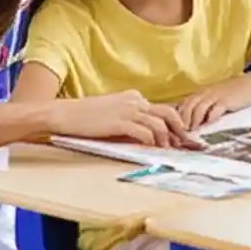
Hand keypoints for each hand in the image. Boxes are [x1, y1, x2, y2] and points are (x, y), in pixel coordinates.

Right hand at [48, 90, 196, 148]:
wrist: (63, 115)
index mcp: (133, 97)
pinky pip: (145, 132)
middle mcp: (134, 101)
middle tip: (186, 146)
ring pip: (160, 124)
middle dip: (180, 131)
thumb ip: (130, 120)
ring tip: (169, 152)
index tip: (182, 139)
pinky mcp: (120, 122)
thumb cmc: (84, 118)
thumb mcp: (111, 114)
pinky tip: (153, 150)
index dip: (175, 126)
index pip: (162, 109)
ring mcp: (128, 110)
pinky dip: (152, 142)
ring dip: (167, 140)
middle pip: (169, 113)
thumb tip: (148, 136)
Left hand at [177, 76, 250, 129]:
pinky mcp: (225, 101)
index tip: (175, 127)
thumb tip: (188, 120)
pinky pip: (215, 110)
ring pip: (199, 108)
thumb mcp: (211, 97)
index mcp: (199, 93)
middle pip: (189, 106)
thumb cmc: (227, 94)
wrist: (246, 85)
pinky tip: (208, 126)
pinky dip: (210, 118)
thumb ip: (200, 106)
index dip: (178, 115)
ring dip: (194, 120)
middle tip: (181, 131)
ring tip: (192, 130)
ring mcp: (214, 96)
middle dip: (184, 120)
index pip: (184, 104)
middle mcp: (204, 93)